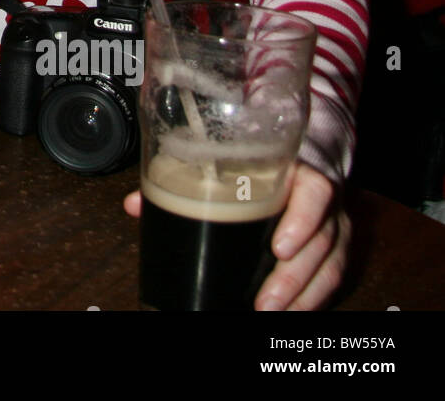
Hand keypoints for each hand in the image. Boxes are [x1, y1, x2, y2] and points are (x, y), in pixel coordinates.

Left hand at [122, 162, 349, 309]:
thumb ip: (181, 175)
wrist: (298, 155)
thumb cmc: (255, 157)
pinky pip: (330, 276)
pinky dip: (313, 298)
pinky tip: (292, 313)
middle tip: (265, 301)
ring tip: (272, 313)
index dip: (303, 221)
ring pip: (329, 265)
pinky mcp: (333, 248)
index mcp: (298, 171)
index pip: (316, 192)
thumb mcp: (222, 157)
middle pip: (323, 241)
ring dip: (303, 295)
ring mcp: (333, 226)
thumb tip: (135, 205)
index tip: (280, 248)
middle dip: (294, 278)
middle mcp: (323, 202)